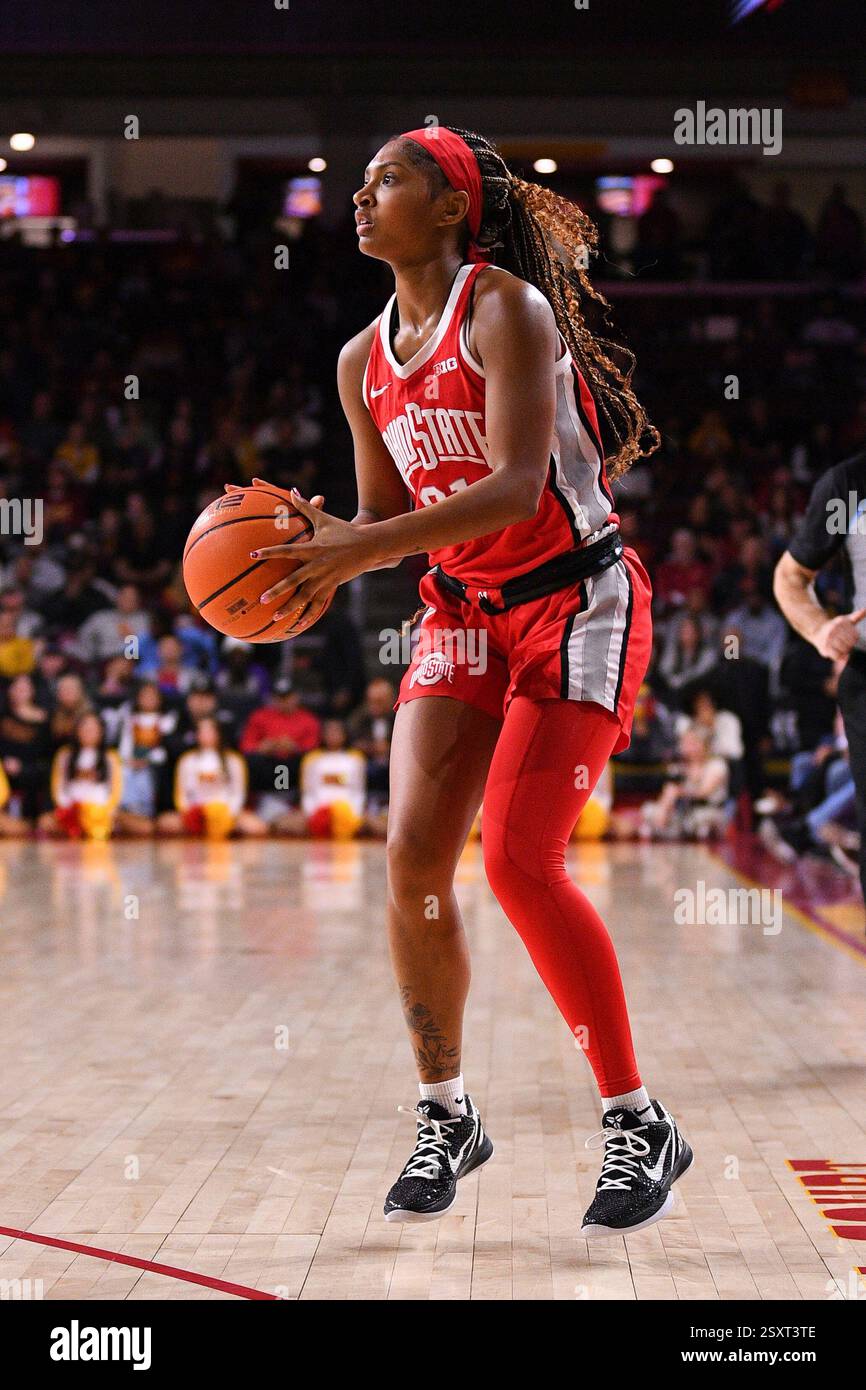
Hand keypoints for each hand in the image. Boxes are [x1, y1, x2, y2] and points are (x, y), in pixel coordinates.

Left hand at [252, 489, 378, 624]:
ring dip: (290, 607)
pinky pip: (319, 603)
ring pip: (306, 596)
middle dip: (277, 591)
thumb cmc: (345, 530)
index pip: (287, 551)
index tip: (253, 555)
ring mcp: (325, 578)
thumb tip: (292, 490)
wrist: (369, 545)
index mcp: (313, 549)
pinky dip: (309, 614)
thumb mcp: (324, 519)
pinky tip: (299, 624)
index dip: (270, 553)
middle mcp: (317, 566)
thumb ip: (305, 507)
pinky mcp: (333, 587)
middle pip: (294, 581)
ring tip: (275, 616)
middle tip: (262, 599)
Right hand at [814, 606, 865, 659]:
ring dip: (845, 651)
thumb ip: (857, 615)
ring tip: (841, 648)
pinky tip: (836, 652)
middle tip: (845, 643)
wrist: (817, 630)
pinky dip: (838, 656)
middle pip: (851, 643)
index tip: (850, 637)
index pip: (856, 636)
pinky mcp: (824, 647)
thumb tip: (865, 610)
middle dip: (850, 645)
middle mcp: (834, 629)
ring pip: (844, 650)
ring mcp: (828, 639)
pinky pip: (837, 656)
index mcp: (841, 622)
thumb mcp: (846, 619)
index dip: (855, 639)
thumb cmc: (836, 626)